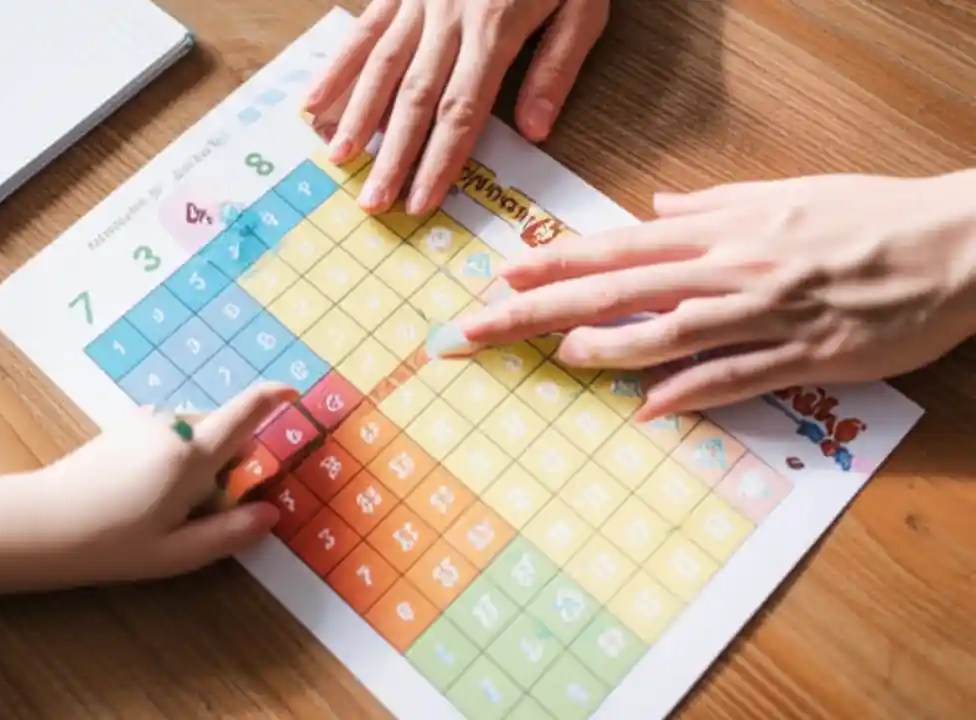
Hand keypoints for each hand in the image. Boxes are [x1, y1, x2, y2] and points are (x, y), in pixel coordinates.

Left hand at [38, 382, 297, 581]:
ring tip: (171, 508)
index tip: (295, 392)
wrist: (39, 524)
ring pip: (195, 433)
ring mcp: (145, 422)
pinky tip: (148, 493)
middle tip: (210, 509)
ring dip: (201, 460)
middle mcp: (172, 426)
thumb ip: (230, 532)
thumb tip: (272, 513)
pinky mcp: (124, 427)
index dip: (274, 397)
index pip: (245, 413)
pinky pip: (170, 433)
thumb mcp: (177, 553)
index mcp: (191, 455)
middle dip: (232, 460)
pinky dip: (177, 457)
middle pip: (222, 429)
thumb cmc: (110, 544)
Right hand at [306, 0, 608, 214]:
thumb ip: (557, 66)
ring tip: (338, 160)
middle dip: (392, 155)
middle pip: (414, 97)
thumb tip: (535, 132)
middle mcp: (449, 16)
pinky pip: (365, 29)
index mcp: (495, 27)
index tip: (420, 202)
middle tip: (372, 202)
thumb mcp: (585, 4)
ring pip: (381, 65)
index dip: (439, 160)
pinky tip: (316, 100)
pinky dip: (338, 66)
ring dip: (357, 116)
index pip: (461, 110)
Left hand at [459, 171, 975, 418]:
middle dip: (541, 308)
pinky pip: (740, 375)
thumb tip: (656, 209)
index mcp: (723, 231)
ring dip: (607, 346)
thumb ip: (713, 205)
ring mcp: (768, 311)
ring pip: (672, 330)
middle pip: (619, 289)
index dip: (554, 263)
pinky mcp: (808, 352)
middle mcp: (732, 267)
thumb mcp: (783, 194)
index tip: (498, 276)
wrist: (960, 240)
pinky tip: (647, 410)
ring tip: (554, 359)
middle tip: (478, 329)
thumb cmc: (868, 214)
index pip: (619, 248)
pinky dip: (691, 391)